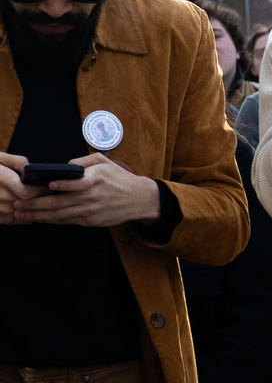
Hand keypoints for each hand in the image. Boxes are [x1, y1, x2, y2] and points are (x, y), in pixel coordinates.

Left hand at [0, 153, 159, 227]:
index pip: (75, 184)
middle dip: (36, 205)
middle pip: (60, 203)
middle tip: (19, 204)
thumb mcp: (105, 162)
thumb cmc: (120, 179)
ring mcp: (91, 211)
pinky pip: (68, 221)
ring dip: (39, 216)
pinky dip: (53, 220)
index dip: (60, 186)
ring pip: (60, 215)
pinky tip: (40, 218)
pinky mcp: (92, 221)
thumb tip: (64, 165)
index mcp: (95, 180)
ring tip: (23, 213)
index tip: (46, 186)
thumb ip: (83, 161)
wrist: (140, 199)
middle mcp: (92, 197)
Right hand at [0, 153, 47, 217]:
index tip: (46, 187)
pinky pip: (16, 220)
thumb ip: (16, 161)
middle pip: (25, 203)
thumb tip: (30, 169)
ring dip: (33, 209)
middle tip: (48, 194)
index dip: (39, 191)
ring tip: (40, 200)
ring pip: (22, 213)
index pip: (25, 192)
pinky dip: (24, 215)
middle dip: (39, 199)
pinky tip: (27, 207)